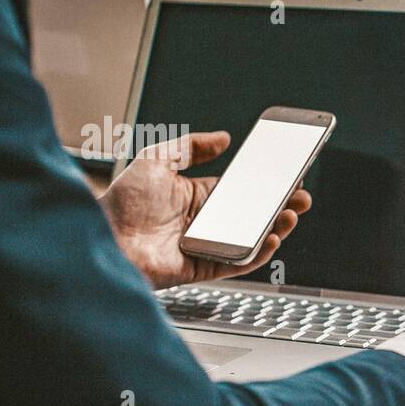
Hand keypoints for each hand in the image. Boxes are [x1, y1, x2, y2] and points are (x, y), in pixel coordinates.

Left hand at [101, 132, 311, 289]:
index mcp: (195, 197)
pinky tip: (271, 237)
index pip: (240, 189)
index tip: (286, 174)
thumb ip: (190, 146)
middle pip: (253, 214)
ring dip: (276, 227)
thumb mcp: (156, 159)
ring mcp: (208, 246)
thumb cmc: (122, 203)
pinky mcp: (206, 267)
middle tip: (301, 195)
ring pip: (252, 238)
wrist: (104, 238)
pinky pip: (240, 262)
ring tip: (291, 213)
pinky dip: (259, 252)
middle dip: (280, 205)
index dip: (265, 184)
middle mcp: (205, 222)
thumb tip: (222, 138)